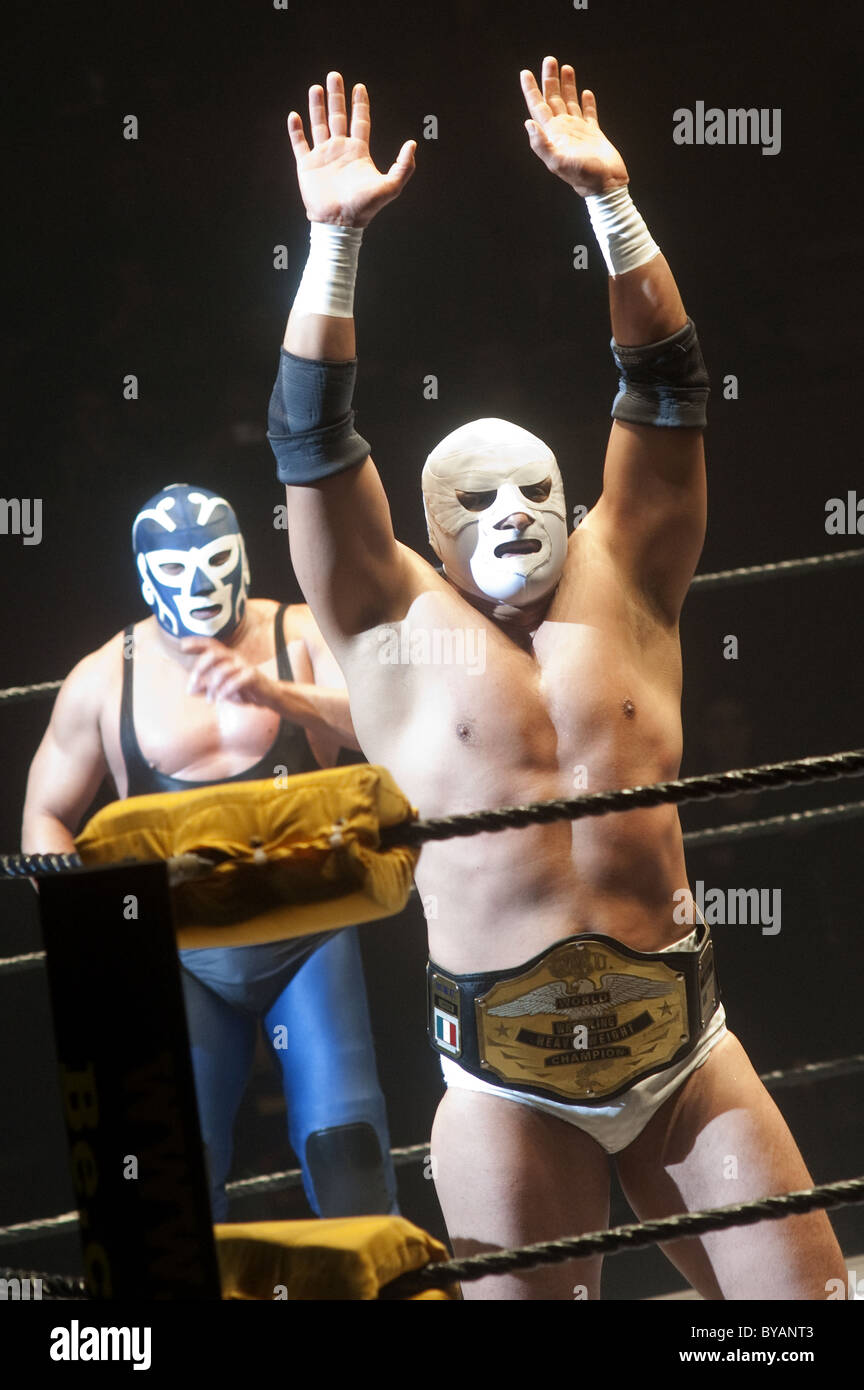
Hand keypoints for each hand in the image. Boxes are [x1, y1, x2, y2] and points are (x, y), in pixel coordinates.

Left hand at [180, 638, 276, 706]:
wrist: (267, 696)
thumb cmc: (242, 689)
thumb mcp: (221, 688)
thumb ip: (206, 687)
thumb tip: (190, 690)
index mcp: (226, 657)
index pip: (210, 644)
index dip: (196, 642)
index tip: (182, 645)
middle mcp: (234, 658)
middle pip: (214, 653)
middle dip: (200, 667)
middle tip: (193, 684)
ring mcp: (244, 666)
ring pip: (224, 670)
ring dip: (212, 686)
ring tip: (209, 700)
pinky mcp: (253, 676)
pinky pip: (236, 681)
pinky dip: (225, 691)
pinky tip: (220, 700)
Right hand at [288, 71, 415, 227]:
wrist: (340, 222)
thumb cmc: (365, 207)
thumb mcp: (391, 187)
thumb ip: (404, 166)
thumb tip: (413, 144)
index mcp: (358, 151)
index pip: (360, 121)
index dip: (360, 103)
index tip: (359, 86)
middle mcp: (340, 149)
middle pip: (337, 116)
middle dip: (336, 96)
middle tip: (334, 75)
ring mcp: (322, 156)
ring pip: (318, 125)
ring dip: (316, 106)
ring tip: (316, 88)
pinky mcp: (306, 165)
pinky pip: (299, 143)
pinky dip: (296, 130)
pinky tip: (294, 115)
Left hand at [520, 56, 628, 196]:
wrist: (605, 185)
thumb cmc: (583, 176)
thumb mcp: (558, 162)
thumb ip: (542, 144)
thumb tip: (528, 123)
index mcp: (553, 133)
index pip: (538, 107)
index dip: (531, 90)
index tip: (525, 73)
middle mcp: (563, 129)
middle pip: (553, 99)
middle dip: (549, 80)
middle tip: (549, 60)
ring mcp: (578, 131)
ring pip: (570, 102)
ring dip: (567, 85)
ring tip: (565, 67)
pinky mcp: (593, 133)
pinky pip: (589, 113)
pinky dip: (587, 102)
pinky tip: (585, 92)